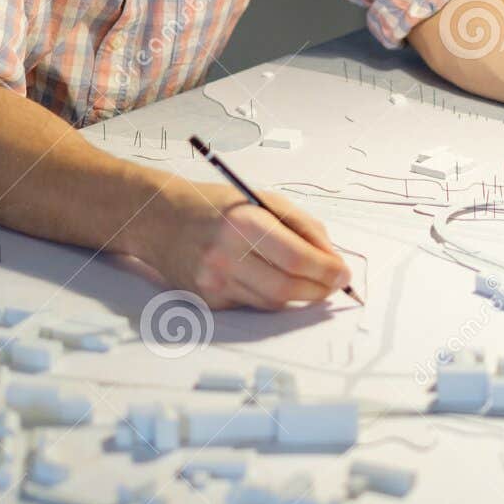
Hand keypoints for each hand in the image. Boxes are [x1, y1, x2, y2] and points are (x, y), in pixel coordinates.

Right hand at [137, 176, 352, 309]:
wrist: (159, 219)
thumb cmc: (215, 205)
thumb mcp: (262, 199)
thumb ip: (302, 227)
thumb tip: (333, 259)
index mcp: (243, 223)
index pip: (298, 259)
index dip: (328, 271)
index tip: (344, 274)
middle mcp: (225, 255)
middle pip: (288, 288)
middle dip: (319, 290)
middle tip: (333, 285)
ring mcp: (214, 281)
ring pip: (273, 302)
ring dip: (297, 294)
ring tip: (306, 279)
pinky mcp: (208, 300)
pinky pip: (252, 304)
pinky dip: (269, 294)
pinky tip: (266, 277)